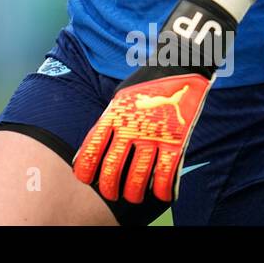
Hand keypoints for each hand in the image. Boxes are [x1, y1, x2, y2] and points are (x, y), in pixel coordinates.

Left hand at [73, 0, 235, 221]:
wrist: (178, 65)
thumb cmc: (146, 81)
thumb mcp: (120, 96)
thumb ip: (110, 119)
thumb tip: (98, 143)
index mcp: (114, 115)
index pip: (93, 147)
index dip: (86, 167)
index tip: (85, 179)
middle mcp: (131, 128)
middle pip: (113, 167)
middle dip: (109, 186)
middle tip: (111, 194)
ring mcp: (154, 135)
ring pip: (138, 175)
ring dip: (133, 192)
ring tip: (132, 198)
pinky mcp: (176, 140)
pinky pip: (166, 173)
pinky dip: (161, 189)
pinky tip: (159, 194)